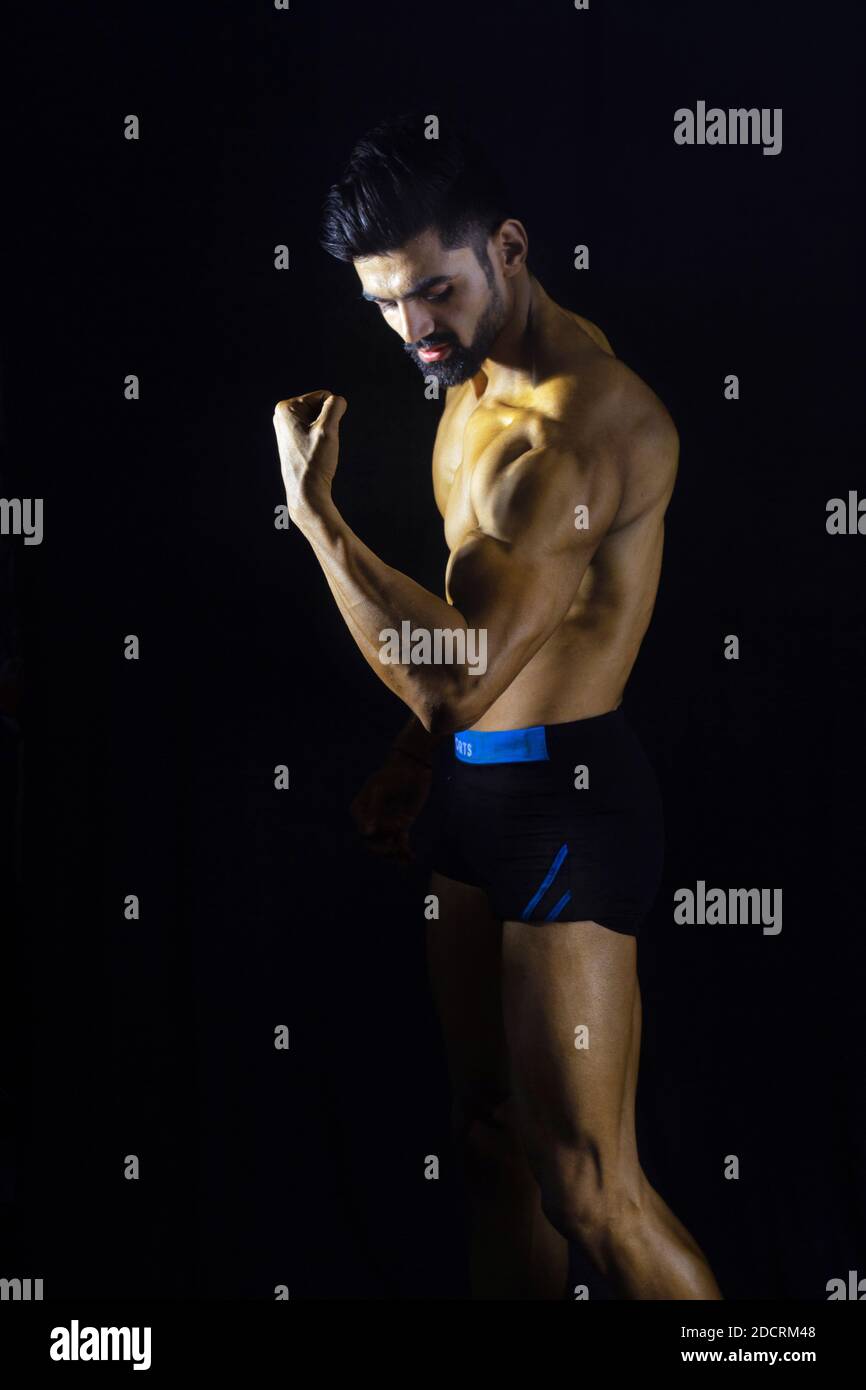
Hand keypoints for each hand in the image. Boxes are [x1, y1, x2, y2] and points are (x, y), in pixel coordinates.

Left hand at [273, 389, 346, 520]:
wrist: (306, 492)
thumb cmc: (315, 462)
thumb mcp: (328, 429)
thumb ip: (335, 406)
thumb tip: (338, 400)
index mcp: (285, 408)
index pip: (324, 396)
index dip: (331, 414)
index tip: (322, 434)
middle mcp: (282, 415)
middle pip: (319, 406)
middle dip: (327, 423)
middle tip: (319, 443)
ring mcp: (286, 427)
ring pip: (319, 419)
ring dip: (324, 432)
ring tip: (316, 449)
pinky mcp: (292, 438)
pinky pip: (314, 430)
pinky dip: (320, 439)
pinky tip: (314, 454)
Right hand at [349, 751, 433, 862]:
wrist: (415, 768)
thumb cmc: (395, 775)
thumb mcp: (382, 790)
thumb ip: (373, 810)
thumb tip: (365, 832)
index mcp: (360, 810)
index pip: (365, 831)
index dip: (380, 833)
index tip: (399, 825)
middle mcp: (370, 819)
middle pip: (373, 843)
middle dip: (386, 849)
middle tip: (400, 847)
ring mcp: (385, 823)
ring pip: (386, 846)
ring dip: (395, 854)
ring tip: (407, 858)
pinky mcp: (400, 826)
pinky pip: (398, 843)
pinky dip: (404, 852)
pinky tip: (411, 859)